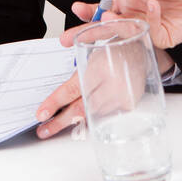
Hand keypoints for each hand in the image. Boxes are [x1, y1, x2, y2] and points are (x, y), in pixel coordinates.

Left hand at [35, 55, 151, 139]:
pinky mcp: (128, 105)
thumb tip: (57, 99)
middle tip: (45, 130)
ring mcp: (122, 97)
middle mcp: (112, 84)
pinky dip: (92, 118)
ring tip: (58, 125)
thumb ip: (76, 76)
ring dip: (74, 122)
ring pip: (92, 115)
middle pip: (80, 108)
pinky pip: (105, 116)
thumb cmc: (114, 51)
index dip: (54, 104)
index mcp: (99, 68)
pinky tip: (80, 122)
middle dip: (60, 121)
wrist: (140, 53)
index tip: (42, 114)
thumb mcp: (90, 57)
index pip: (71, 90)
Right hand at [69, 0, 181, 49]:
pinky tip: (154, 7)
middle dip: (88, 31)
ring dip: (114, 25)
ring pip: (122, 33)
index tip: (76, 10)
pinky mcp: (160, 38)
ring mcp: (145, 27)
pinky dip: (149, 20)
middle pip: (106, 26)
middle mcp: (134, 13)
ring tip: (109, 16)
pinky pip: (146, 33)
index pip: (102, 7)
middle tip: (70, 38)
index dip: (88, 10)